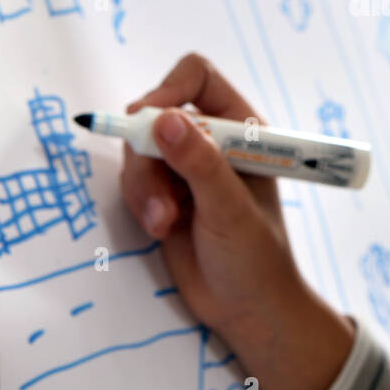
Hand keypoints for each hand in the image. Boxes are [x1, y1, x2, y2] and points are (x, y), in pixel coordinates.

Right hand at [119, 52, 309, 344]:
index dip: (167, 91)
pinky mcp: (164, 193)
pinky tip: (160, 231)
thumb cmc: (256, 258)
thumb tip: (162, 119)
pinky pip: (132, 178)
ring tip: (164, 225)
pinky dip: (139, 202)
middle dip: (148, 154)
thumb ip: (198, 163)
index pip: (196, 78)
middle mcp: (212, 140)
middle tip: (159, 197)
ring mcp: (185, 167)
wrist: (248, 311)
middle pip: (155, 114)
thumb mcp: (229, 209)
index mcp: (241, 129)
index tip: (147, 121)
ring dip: (143, 187)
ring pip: (138, 150)